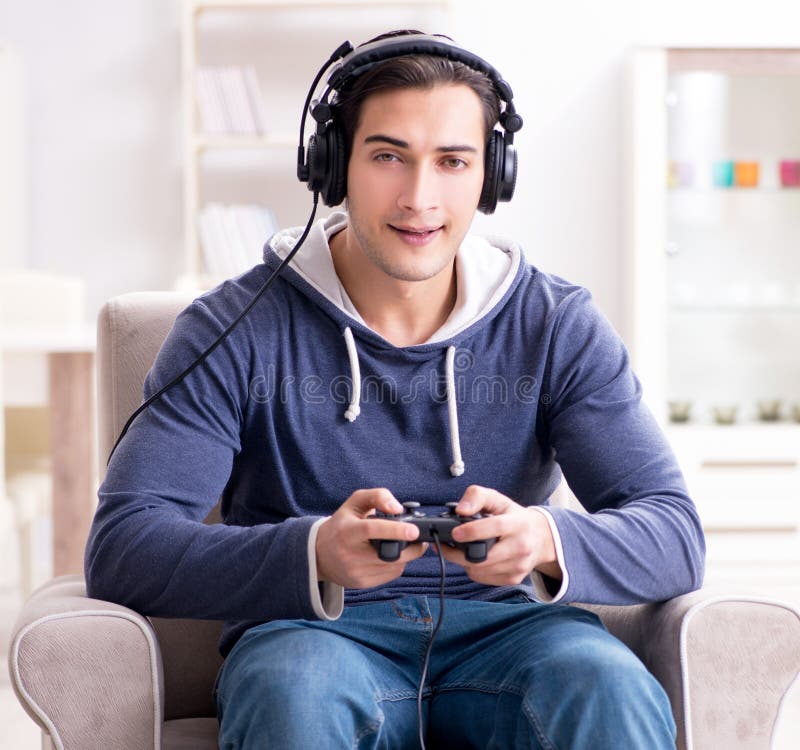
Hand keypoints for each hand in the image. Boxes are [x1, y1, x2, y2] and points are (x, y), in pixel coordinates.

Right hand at [316, 488, 427, 588]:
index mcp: (347, 531)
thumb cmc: (341, 525)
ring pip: (395, 566)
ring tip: (401, 544)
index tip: (414, 530)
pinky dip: (397, 564)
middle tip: (418, 537)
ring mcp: (356, 571)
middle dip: (412, 547)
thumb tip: (397, 508)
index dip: (395, 530)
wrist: (320, 554)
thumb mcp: (355, 503)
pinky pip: (391, 575)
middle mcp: (350, 554)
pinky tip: (389, 556)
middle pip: (390, 554)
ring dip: (405, 555)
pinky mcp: (362, 583)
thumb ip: (377, 496)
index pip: (372, 530)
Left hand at [440, 485, 561, 585]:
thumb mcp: (498, 499)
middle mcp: (521, 547)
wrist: (540, 538)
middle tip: (443, 544)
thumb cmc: (514, 516)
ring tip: (458, 549)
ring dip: (462, 561)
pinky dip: (472, 569)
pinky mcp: (513, 579)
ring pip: (480, 570)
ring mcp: (518, 566)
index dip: (473, 531)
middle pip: (484, 557)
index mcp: (518, 524)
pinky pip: (483, 578)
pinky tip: (473, 558)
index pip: (495, 527)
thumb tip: (460, 510)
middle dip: (458, 553)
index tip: (455, 533)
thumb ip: (477, 496)